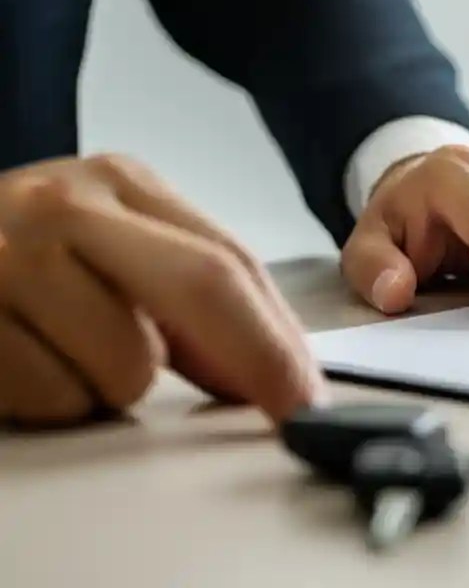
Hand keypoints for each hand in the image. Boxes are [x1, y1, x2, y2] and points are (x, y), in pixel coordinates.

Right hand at [0, 155, 325, 427]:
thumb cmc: (13, 266)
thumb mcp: (106, 256)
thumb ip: (186, 304)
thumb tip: (271, 371)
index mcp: (116, 183)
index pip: (229, 262)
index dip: (280, 336)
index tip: (310, 392)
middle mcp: (63, 203)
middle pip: (201, 287)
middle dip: (258, 362)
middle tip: (288, 412)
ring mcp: (5, 256)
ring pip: (126, 366)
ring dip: (112, 387)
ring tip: (63, 353)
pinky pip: (52, 398)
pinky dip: (51, 402)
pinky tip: (18, 362)